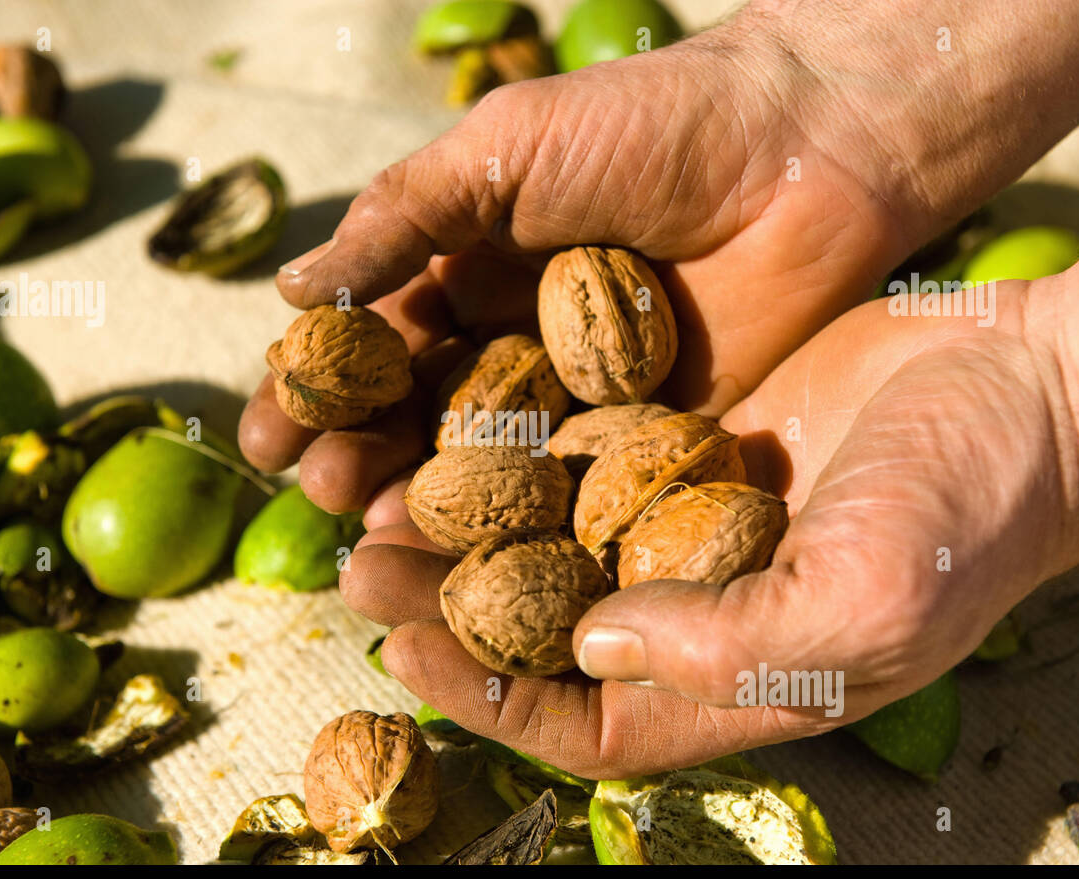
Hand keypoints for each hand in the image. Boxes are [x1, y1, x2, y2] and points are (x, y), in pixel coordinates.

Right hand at [241, 0, 1078, 513]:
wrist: (810, 147)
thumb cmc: (652, 124)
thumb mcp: (506, 148)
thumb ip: (404, 219)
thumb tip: (293, 292)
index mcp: (466, 272)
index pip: (373, 348)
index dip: (316, 394)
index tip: (268, 435)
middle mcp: (512, 346)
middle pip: (418, 422)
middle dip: (361, 459)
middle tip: (324, 492)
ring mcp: (577, 401)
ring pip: (485, 470)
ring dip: (426, 506)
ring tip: (374, 534)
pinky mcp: (646, 442)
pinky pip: (571, 493)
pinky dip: (521, 527)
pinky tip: (476, 555)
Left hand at [358, 219, 1078, 778]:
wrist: (1029, 389)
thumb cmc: (971, 513)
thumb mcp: (866, 604)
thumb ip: (732, 647)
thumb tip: (591, 645)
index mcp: (732, 682)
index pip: (582, 720)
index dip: (488, 696)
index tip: (406, 649)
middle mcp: (695, 611)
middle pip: (542, 631)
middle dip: (450, 608)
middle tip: (363, 568)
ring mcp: (688, 525)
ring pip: (548, 545)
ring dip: (468, 530)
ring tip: (385, 499)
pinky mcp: (690, 446)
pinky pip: (585, 461)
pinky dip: (523, 455)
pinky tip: (459, 424)